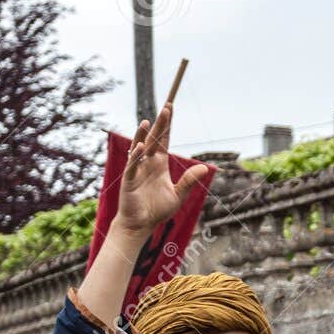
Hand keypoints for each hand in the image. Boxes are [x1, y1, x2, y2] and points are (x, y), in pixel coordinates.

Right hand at [113, 99, 212, 240]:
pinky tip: (140, 147)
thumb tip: (205, 167)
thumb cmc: (157, 211)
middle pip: (154, 139)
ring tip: (147, 122)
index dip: (167, 125)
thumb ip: (189, 180)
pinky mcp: (129, 179)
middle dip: (160, 124)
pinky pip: (132, 165)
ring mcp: (137, 169)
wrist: (141, 225)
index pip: (164, 140)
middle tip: (166, 108)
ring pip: (140, 148)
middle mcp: (148, 163)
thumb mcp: (178, 195)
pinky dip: (136, 156)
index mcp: (160, 164)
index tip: (170, 108)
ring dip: (142, 135)